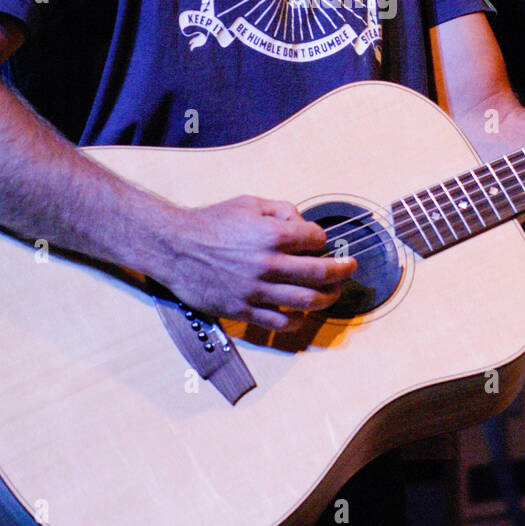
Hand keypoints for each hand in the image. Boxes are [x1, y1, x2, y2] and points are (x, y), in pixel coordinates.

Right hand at [157, 195, 356, 332]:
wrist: (175, 246)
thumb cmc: (210, 223)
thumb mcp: (249, 203)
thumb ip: (280, 209)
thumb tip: (301, 222)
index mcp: (271, 234)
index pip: (316, 240)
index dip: (323, 240)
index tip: (320, 242)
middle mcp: (268, 264)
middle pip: (321, 273)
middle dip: (342, 271)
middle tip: (349, 268)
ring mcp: (257, 290)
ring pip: (306, 301)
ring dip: (327, 297)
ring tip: (332, 293)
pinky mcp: (243, 309)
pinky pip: (280, 322)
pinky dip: (296, 320)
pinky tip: (301, 314)